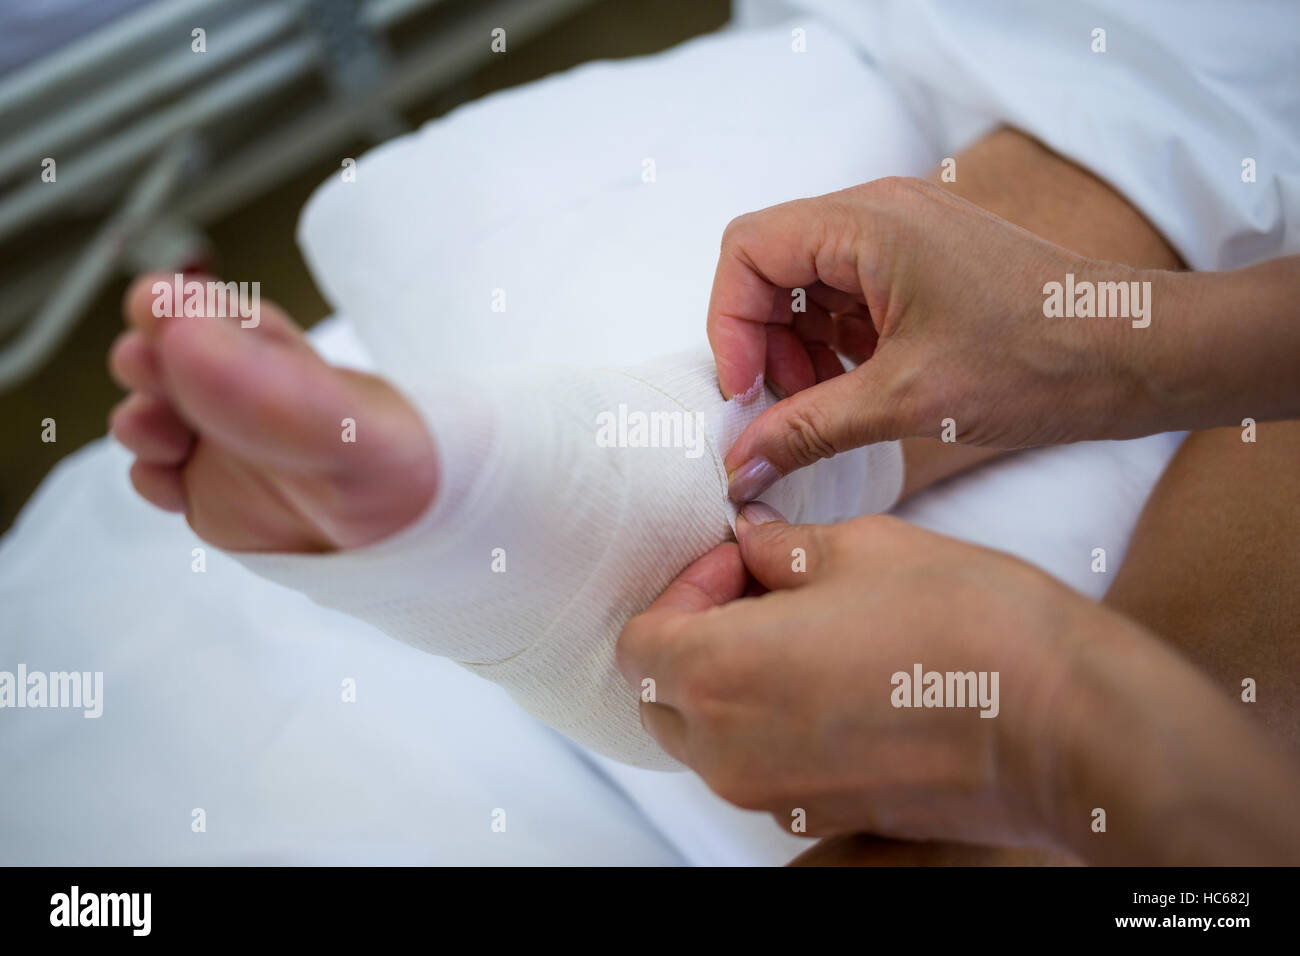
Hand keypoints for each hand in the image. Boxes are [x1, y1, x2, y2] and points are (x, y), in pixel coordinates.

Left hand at [617, 504, 1299, 862]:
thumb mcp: (859, 550)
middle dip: (696, 636)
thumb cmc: (964, 623)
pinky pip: (761, 768)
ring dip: (730, 681)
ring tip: (803, 631)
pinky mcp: (823, 817)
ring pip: (708, 737)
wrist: (1064, 722)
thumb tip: (748, 540)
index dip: (681, 589)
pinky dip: (770, 723)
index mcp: (720, 674)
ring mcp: (775, 795)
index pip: (641, 640)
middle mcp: (729, 751)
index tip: (738, 562)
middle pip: (663, 694)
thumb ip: (780, 549)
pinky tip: (834, 677)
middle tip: (761, 591)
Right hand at [708, 177, 1157, 500]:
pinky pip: (849, 299)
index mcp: (869, 221)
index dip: (729, 321)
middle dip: (765, 343)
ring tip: (823, 407)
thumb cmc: (1037, 360)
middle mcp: (880, 213)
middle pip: (773, 267)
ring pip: (808, 288)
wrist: (1136, 356)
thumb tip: (740, 467)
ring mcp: (904, 237)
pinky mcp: (923, 266)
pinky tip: (856, 392)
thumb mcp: (906, 402)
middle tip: (782, 409)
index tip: (743, 390)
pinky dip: (836, 347)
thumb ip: (807, 430)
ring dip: (800, 351)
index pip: (748, 249)